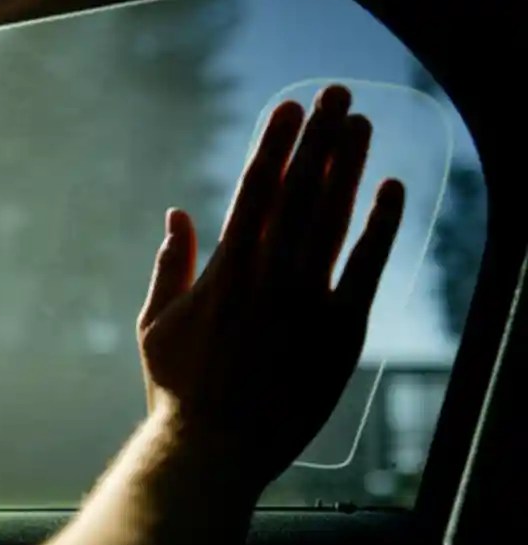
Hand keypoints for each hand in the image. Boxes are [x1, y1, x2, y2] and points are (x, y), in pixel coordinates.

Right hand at [136, 85, 403, 488]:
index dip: (274, 145)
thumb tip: (177, 214)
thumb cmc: (178, 389)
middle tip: (334, 95)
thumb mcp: (155, 324)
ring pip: (333, 219)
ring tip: (359, 125)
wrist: (214, 449)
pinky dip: (379, 226)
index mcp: (224, 271)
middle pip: (299, 191)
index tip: (288, 110)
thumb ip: (169, 266)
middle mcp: (268, 277)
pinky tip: (388, 189)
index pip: (254, 191)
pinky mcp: (340, 332)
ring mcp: (307, 302)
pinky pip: (366, 268)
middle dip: (317, 138)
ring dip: (348, 167)